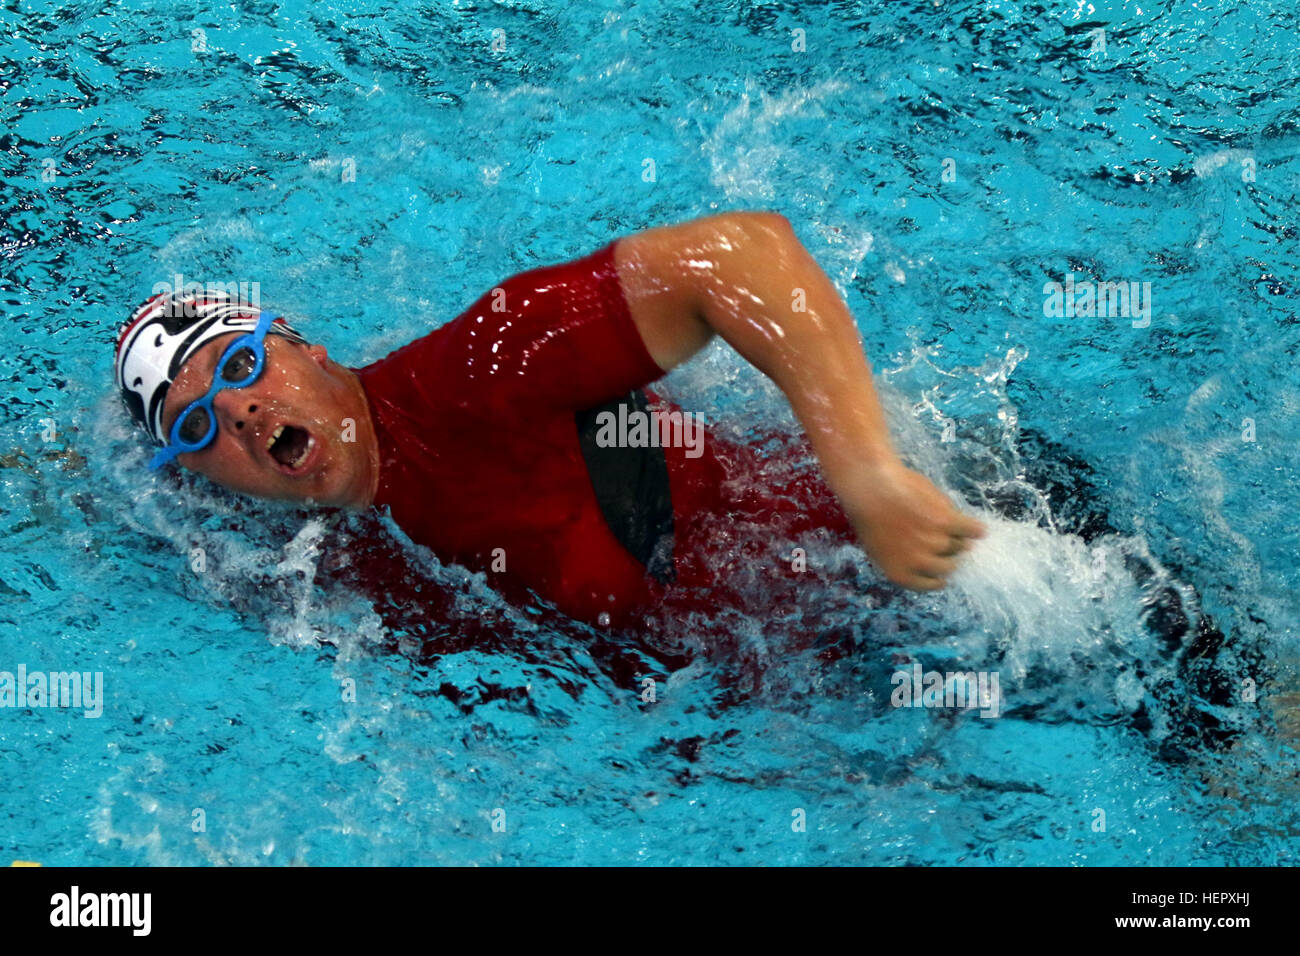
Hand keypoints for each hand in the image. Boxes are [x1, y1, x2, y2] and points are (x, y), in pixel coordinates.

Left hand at [841, 459, 985, 590]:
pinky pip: (971, 529)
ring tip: (948, 524)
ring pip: (960, 546)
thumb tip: (928, 562)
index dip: (938, 576)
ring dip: (958, 538)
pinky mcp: (947, 522)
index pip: (930, 584)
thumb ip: (903, 559)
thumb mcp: (878, 546)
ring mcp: (935, 542)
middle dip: (949, 555)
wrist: (870, 486)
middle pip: (949, 566)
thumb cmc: (868, 512)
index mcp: (900, 574)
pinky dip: (976, 529)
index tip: (943, 573)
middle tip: (946, 542)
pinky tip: (978, 529)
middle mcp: (920, 563)